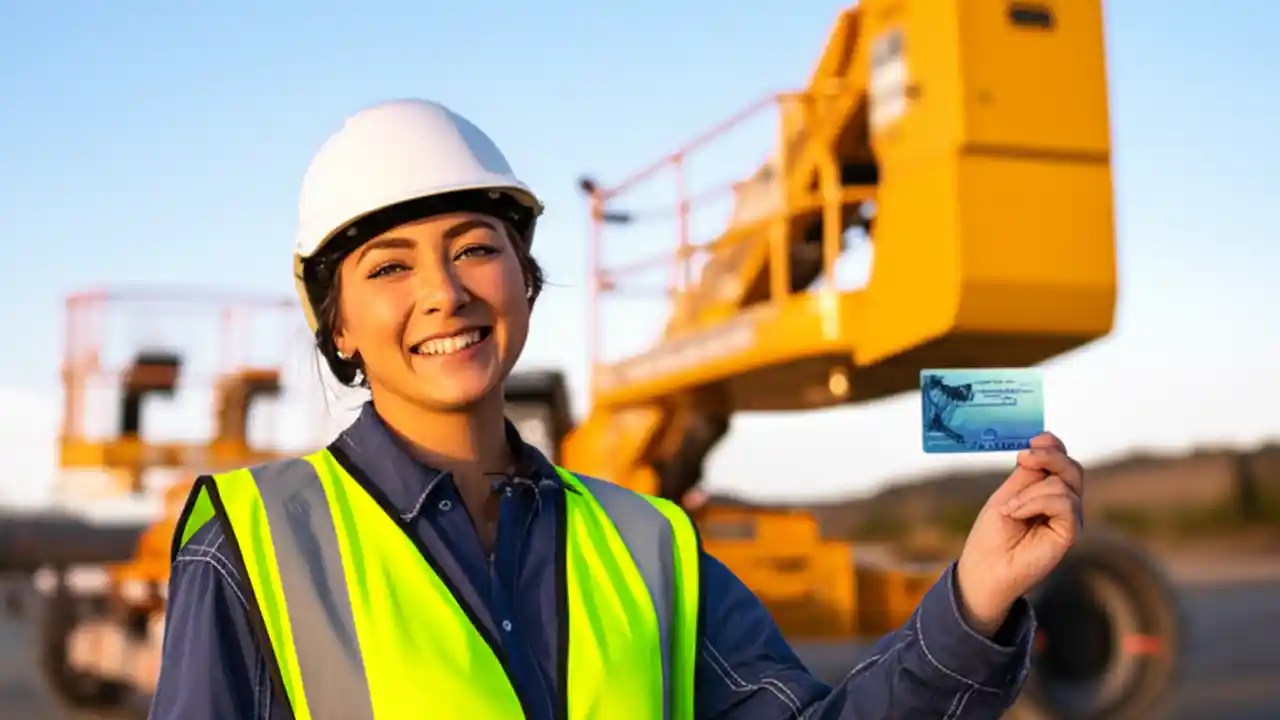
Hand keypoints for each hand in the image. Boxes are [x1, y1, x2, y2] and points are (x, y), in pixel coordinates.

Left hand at [955, 432, 1083, 636]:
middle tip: (1023, 458)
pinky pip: (1065, 502)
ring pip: (1065, 483)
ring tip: (1010, 509)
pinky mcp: (1070, 532)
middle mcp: (1063, 503)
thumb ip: (1029, 473)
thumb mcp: (1008, 494)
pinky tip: (1017, 514)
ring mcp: (1069, 518)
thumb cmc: (992, 534)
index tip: (1032, 440)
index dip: (1052, 445)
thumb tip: (1044, 443)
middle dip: (1049, 456)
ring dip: (1031, 491)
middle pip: (1072, 468)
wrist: (985, 567)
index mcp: (1046, 491)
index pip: (1061, 460)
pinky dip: (1038, 502)